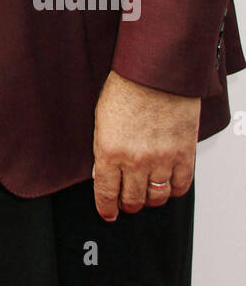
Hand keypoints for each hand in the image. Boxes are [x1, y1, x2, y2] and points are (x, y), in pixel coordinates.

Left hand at [92, 70, 198, 220]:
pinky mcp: (183, 154)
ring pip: (157, 197)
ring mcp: (161, 159)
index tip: (109, 213)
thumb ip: (102, 150)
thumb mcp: (101, 119)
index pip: (105, 193)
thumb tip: (102, 172)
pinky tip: (168, 184)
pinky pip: (181, 186)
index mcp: (109, 151)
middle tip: (127, 201)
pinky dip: (174, 190)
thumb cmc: (127, 88)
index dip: (106, 208)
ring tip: (147, 193)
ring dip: (150, 199)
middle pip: (132, 200)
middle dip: (127, 204)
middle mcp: (135, 160)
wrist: (157, 72)